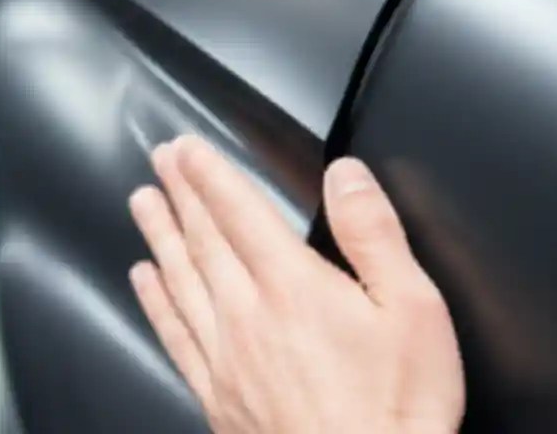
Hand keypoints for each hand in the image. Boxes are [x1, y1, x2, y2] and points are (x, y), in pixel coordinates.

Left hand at [128, 136, 463, 433]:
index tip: (188, 149)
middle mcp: (249, 314)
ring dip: (159, 236)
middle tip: (161, 162)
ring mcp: (227, 356)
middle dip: (180, 193)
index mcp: (293, 285)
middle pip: (203, 238)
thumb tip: (346, 176)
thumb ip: (374, 234)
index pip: (239, 211)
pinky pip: (174, 334)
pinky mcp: (217, 394)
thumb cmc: (396, 409)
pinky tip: (144, 281)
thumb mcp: (413, 308)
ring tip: (143, 204)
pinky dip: (154, 301)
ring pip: (180, 279)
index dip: (210, 174)